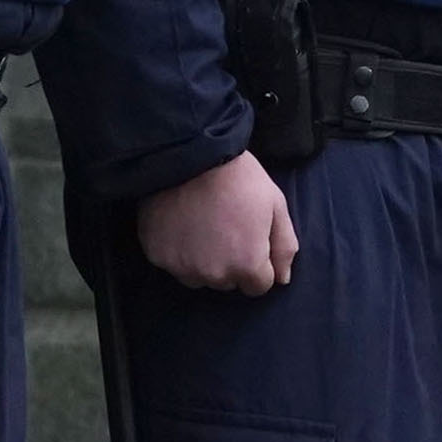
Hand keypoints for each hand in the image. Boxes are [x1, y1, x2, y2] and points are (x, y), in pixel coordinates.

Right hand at [140, 150, 296, 293]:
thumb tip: (282, 279)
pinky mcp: (157, 256)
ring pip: (199, 277)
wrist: (191, 154)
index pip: (258, 286)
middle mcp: (213, 275)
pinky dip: (178, 250)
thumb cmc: (239, 178)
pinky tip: (182, 224)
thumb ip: (284, 247)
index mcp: (246, 265)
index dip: (258, 263)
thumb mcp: (275, 206)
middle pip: (228, 282)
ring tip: (203, 226)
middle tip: (226, 228)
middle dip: (231, 263)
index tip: (250, 239)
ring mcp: (182, 267)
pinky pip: (173, 264)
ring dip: (204, 261)